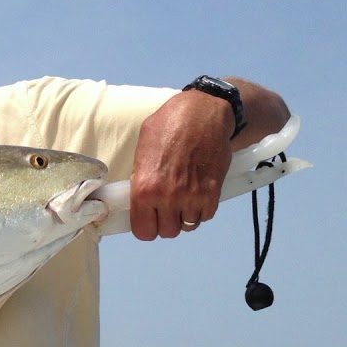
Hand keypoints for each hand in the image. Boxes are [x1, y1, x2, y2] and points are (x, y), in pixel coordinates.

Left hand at [129, 91, 232, 239]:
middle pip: (167, 232)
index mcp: (144, 187)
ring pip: (187, 226)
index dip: (146, 227)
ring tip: (183, 197)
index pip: (143, 231)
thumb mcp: (143, 148)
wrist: (205, 114)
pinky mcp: (212, 194)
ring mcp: (192, 197)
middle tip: (167, 207)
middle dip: (166, 221)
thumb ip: (139, 177)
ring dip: (185, 215)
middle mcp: (167, 197)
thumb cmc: (171, 125)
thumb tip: (134, 196)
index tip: (149, 220)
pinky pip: (205, 216)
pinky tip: (197, 193)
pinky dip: (202, 209)